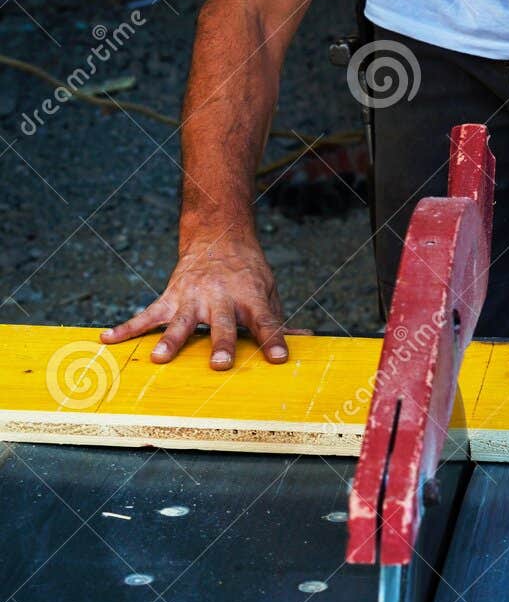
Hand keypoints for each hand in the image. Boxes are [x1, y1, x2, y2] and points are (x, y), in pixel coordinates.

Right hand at [100, 235, 295, 369]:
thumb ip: (278, 318)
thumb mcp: (268, 290)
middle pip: (222, 324)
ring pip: (181, 322)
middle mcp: (221, 298)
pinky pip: (146, 315)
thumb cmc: (247, 273)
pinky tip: (107, 339)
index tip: (279, 359)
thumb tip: (307, 339)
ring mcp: (192, 298)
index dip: (273, 339)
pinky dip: (126, 328)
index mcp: (250, 298)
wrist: (218, 237)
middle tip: (219, 364)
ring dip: (170, 340)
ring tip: (158, 359)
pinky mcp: (170, 298)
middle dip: (221, 344)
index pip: (266, 321)